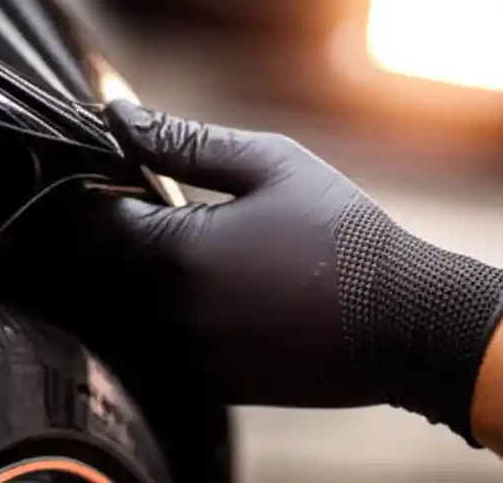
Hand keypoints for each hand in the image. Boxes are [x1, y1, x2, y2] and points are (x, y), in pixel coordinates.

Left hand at [104, 101, 502, 443]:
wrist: (408, 322)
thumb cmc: (343, 235)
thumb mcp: (269, 165)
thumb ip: (184, 143)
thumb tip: (119, 117)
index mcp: (177, 254)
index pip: (94, 220)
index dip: (105, 190)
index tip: (135, 176)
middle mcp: (170, 314)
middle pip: (102, 269)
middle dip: (120, 235)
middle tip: (165, 209)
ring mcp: (189, 357)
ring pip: (128, 310)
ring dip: (143, 277)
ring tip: (200, 251)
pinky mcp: (211, 385)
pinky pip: (163, 344)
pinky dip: (173, 315)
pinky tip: (224, 293)